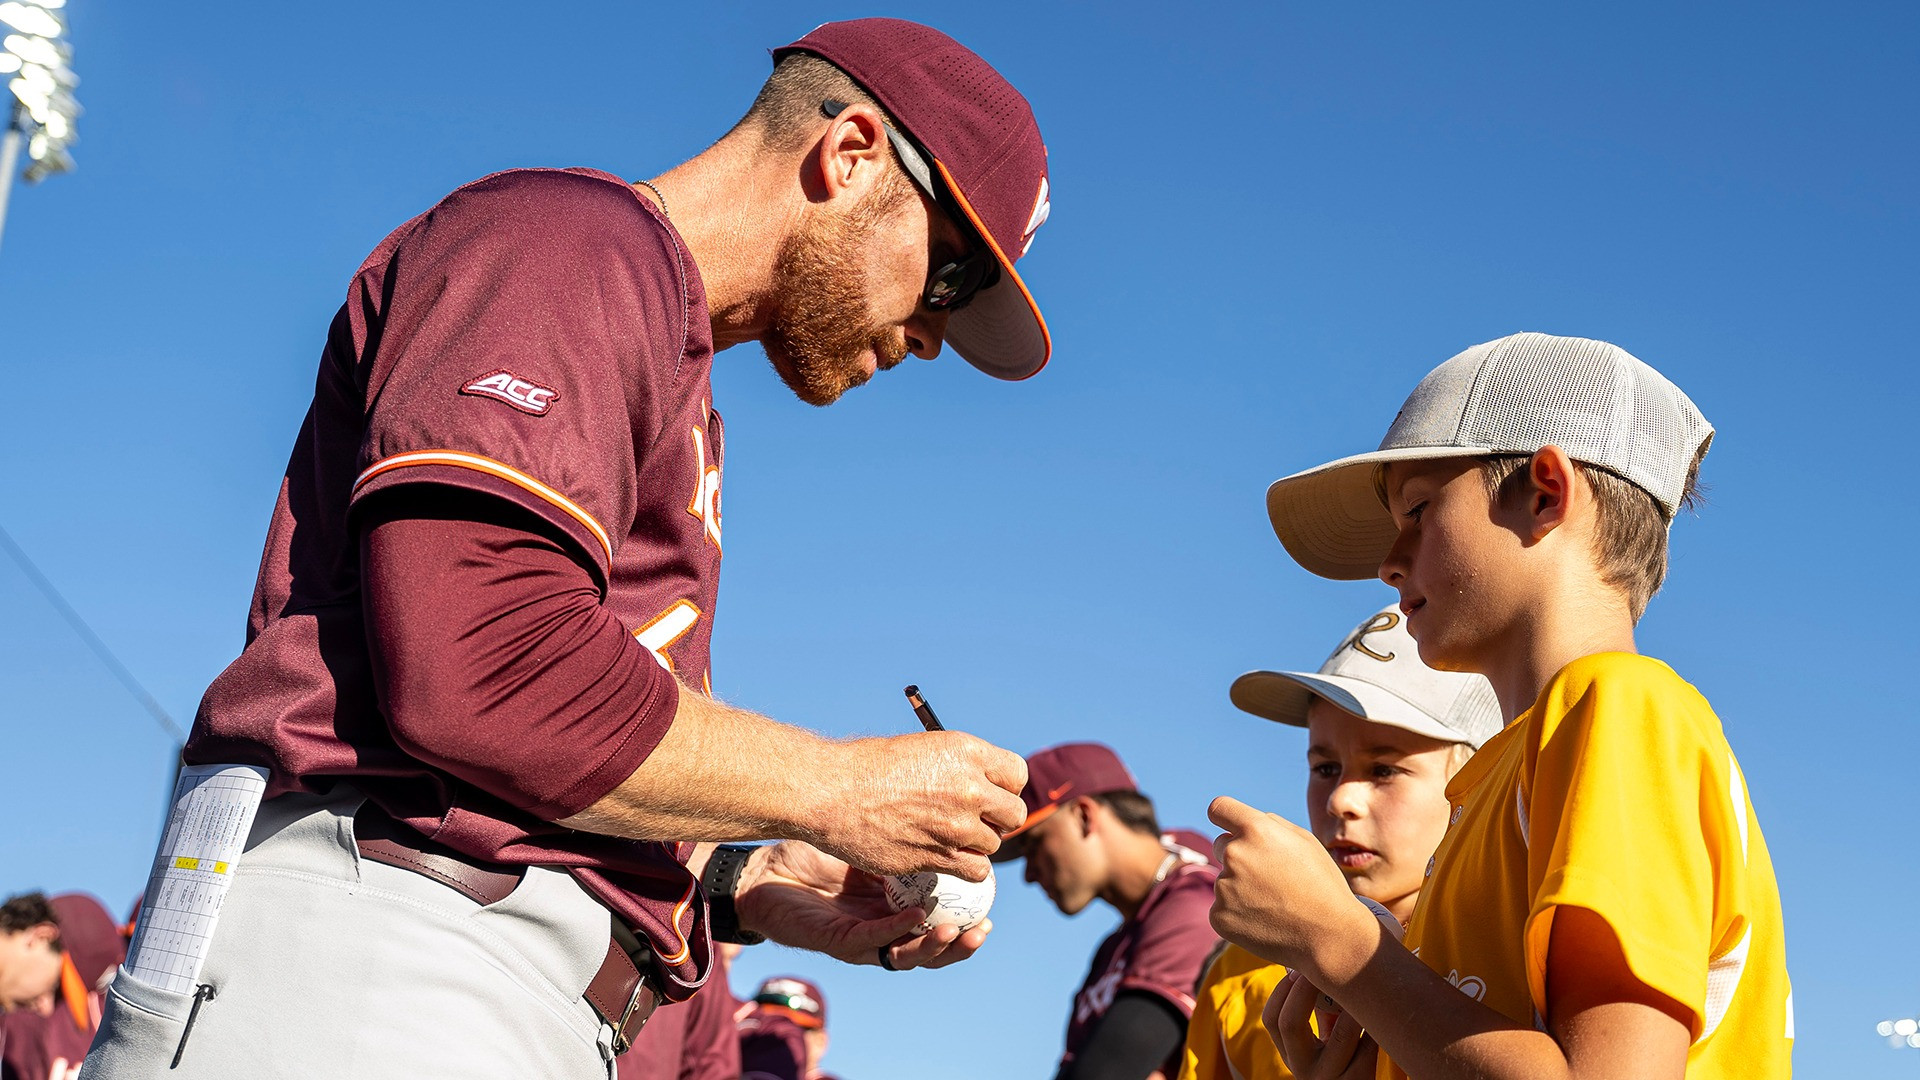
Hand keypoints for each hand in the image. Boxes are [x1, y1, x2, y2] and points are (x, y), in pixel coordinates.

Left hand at [734, 840, 991, 969]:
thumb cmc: (811, 853)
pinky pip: (875, 941)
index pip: (940, 922)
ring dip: (937, 946)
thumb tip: (941, 812)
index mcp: (894, 909)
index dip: (968, 919)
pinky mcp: (839, 943)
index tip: (993, 902)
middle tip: (984, 927)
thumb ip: (899, 840)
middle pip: (932, 948)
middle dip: (962, 943)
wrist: (764, 870)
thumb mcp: (866, 843)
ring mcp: (862, 940)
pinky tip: (918, 917)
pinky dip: (898, 931)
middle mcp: (883, 929)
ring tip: (960, 930)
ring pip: (908, 954)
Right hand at [810, 732, 1026, 879]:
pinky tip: (948, 859)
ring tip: (949, 837)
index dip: (1004, 786)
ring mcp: (955, 825)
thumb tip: (981, 784)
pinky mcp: (939, 857)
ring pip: (993, 844)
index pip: (1016, 773)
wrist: (830, 793)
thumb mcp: (921, 748)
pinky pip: (976, 870)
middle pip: (1014, 813)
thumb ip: (957, 766)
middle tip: (974, 819)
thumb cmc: (867, 766)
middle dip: (998, 818)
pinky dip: (967, 868)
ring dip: (977, 844)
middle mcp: (968, 787)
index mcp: (966, 751)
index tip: (989, 792)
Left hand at [1207, 796, 1371, 975]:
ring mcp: (1224, 887)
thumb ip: (1271, 824)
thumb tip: (1244, 822)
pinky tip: (1266, 920)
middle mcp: (1234, 854)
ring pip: (1224, 879)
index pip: (1218, 808)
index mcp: (1255, 830)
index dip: (1224, 815)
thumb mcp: (1305, 841)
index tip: (1227, 824)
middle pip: (1221, 845)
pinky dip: (1238, 913)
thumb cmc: (1322, 885)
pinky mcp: (1219, 917)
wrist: (1330, 936)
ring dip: (1240, 887)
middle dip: (1239, 855)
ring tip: (1274, 903)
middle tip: (1270, 877)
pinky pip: (1222, 907)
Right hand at [1264, 970, 1377, 1079]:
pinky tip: (1381, 1015)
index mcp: (1290, 1054)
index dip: (1282, 989)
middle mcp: (1303, 1069)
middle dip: (1305, 989)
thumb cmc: (1344, 1055)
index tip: (1298, 969)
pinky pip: (1368, 1046)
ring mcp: (1330, 1078)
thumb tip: (1318, 962)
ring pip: (1340, 1034)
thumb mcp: (1323, 1037)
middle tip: (1323, 969)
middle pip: (1290, 1023)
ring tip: (1361, 987)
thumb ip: (1319, 1007)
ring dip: (1351, 1006)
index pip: (1272, 1019)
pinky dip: (1375, 1025)